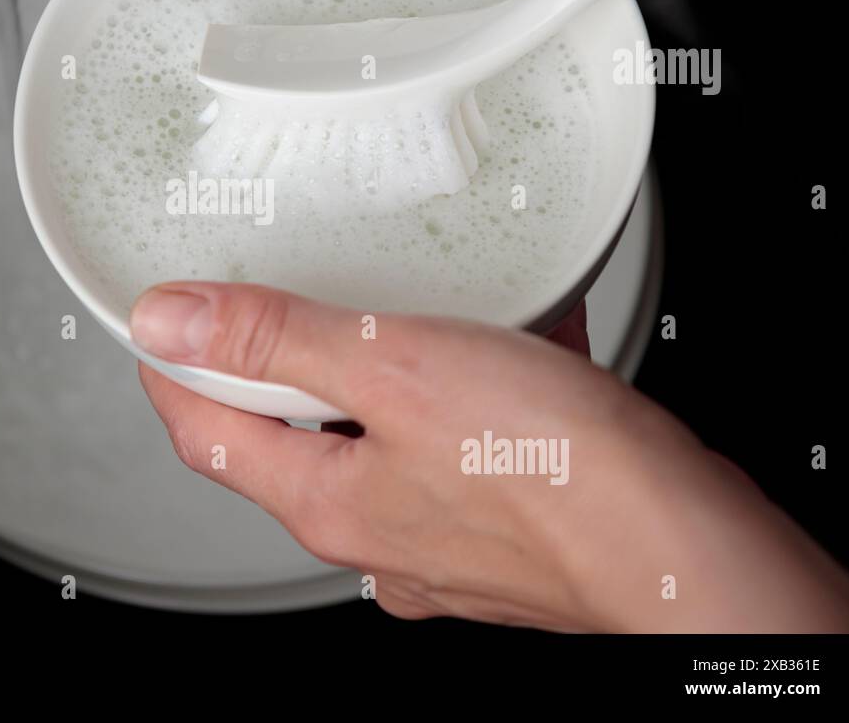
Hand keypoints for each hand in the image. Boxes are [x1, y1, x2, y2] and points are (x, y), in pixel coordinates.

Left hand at [132, 282, 848, 630]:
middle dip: (276, 367)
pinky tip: (501, 346)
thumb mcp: (393, 368)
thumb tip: (169, 321)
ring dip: (377, 373)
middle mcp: (370, 533)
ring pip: (373, 438)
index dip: (173, 369)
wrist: (683, 545)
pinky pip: (447, 446)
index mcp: (324, 500)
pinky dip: (456, 392)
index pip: (203, 433)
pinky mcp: (493, 525)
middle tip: (280, 302)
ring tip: (406, 314)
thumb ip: (274, 344)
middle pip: (284, 437)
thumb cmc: (555, 471)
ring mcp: (433, 537)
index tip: (165, 322)